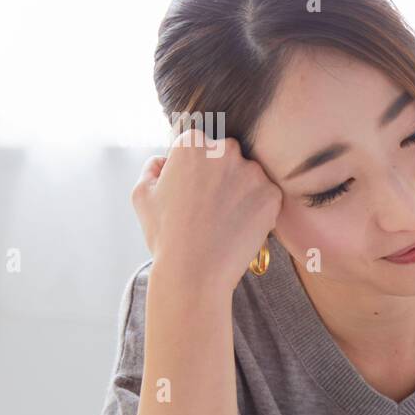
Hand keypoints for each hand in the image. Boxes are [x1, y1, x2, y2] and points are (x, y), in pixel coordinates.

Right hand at [131, 129, 282, 292]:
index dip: (195, 169)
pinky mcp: (271, 194)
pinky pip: (267, 196)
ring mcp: (251, 172)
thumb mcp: (142, 194)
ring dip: (242, 191)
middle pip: (227, 155)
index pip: (200, 144)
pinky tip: (241, 227)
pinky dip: (258, 209)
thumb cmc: (165, 234)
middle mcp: (224, 150)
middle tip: (211, 207)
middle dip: (222, 175)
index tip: (193, 190)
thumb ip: (152, 168)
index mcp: (192, 143)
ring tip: (225, 220)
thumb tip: (164, 161)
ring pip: (249, 176)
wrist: (194, 271)